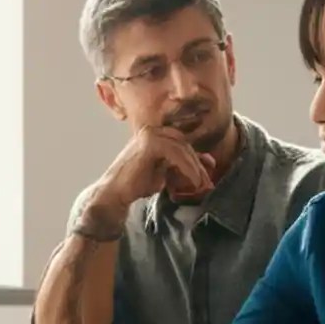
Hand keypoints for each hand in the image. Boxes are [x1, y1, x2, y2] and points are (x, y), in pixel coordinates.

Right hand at [90, 127, 214, 212]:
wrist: (115, 193)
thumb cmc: (138, 183)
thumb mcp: (166, 172)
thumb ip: (183, 163)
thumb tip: (209, 160)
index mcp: (154, 133)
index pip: (182, 141)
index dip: (196, 156)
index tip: (208, 171)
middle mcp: (152, 130)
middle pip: (184, 143)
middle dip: (197, 163)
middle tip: (206, 181)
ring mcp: (149, 134)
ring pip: (182, 148)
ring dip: (194, 167)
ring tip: (200, 184)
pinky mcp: (148, 143)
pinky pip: (175, 153)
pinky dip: (187, 167)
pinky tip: (192, 180)